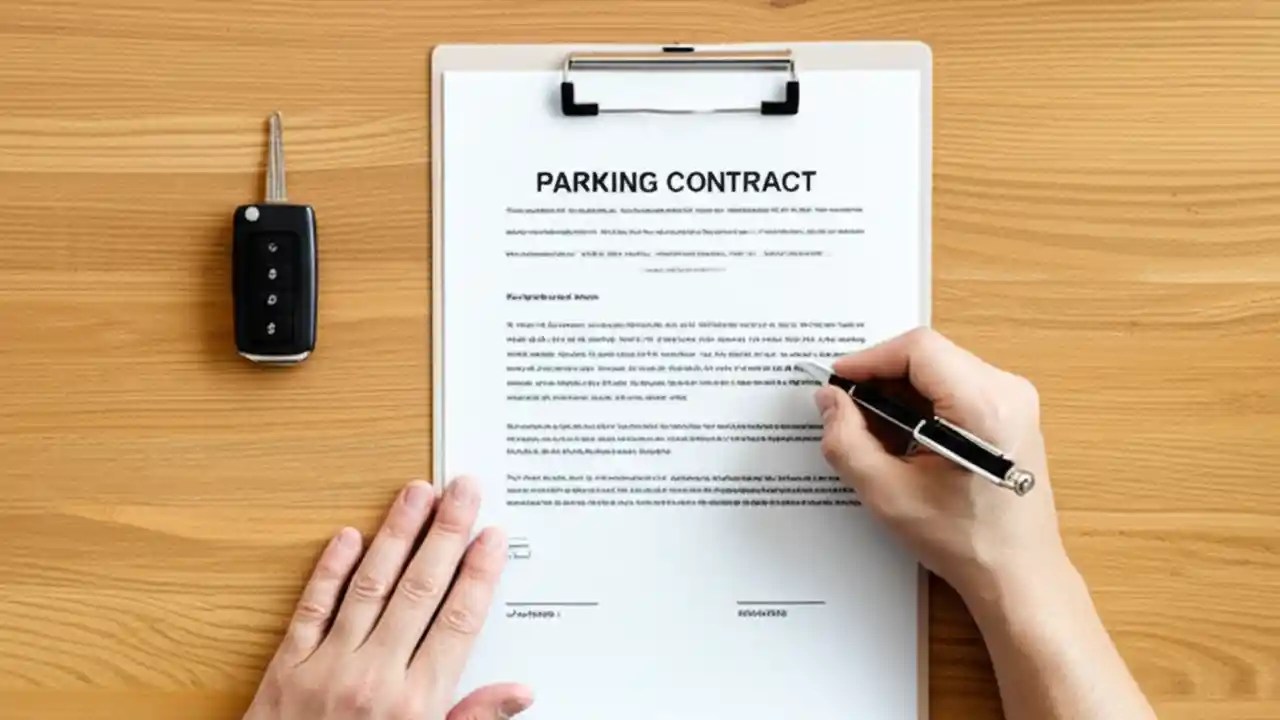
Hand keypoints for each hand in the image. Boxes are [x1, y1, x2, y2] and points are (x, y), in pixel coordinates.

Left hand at [244, 478, 531, 719]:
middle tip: (462, 490)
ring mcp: (327, 667)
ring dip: (396, 534)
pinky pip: (313, 608)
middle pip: (421, 590)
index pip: (458, 621)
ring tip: (415, 494)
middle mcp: (374, 677)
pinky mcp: (287, 668)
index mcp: (416, 704)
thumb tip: (520, 692)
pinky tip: (348, 537)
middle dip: (446, 534)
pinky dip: (330, 571)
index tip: (493, 535)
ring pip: (371, 586)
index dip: (478, 573)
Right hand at [815, 328, 1068, 603]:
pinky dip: (922, 400)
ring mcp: (1015, 399)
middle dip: (881, 376)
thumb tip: (829, 400)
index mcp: (984, 407)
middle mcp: (1008, 392)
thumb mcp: (889, 494)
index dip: (869, 359)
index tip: (837, 382)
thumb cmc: (964, 541)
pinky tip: (902, 435)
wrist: (1018, 573)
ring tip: (873, 428)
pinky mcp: (1012, 410)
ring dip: (900, 389)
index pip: (917, 349)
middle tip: (847, 409)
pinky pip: (956, 383)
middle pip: (928, 355)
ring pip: (940, 367)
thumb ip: (847, 441)